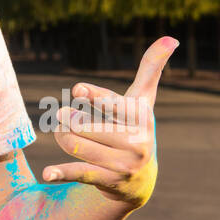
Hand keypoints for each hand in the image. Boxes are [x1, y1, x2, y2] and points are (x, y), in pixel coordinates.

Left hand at [41, 36, 175, 208]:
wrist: (141, 180)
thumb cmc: (135, 128)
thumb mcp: (143, 100)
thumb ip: (151, 69)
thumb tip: (171, 38)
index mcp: (140, 116)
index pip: (111, 103)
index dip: (93, 95)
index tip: (77, 89)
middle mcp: (135, 140)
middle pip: (83, 124)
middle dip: (66, 119)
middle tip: (62, 117)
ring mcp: (123, 163)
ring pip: (75, 145)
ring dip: (60, 136)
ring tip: (60, 132)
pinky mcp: (109, 180)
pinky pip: (80, 173)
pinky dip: (62, 173)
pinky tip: (47, 174)